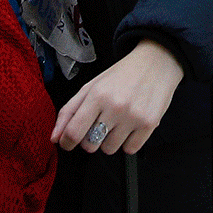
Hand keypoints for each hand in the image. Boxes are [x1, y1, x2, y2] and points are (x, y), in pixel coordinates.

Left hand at [53, 40, 185, 153]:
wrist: (157, 62)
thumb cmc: (122, 75)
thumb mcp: (92, 86)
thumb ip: (69, 111)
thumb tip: (55, 138)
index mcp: (97, 95)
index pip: (73, 132)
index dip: (66, 142)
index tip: (67, 142)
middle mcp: (115, 106)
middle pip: (90, 145)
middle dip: (91, 138)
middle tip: (100, 123)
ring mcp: (133, 116)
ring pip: (109, 149)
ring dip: (110, 139)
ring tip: (118, 121)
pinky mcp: (149, 124)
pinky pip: (129, 150)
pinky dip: (128, 142)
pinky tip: (131, 125)